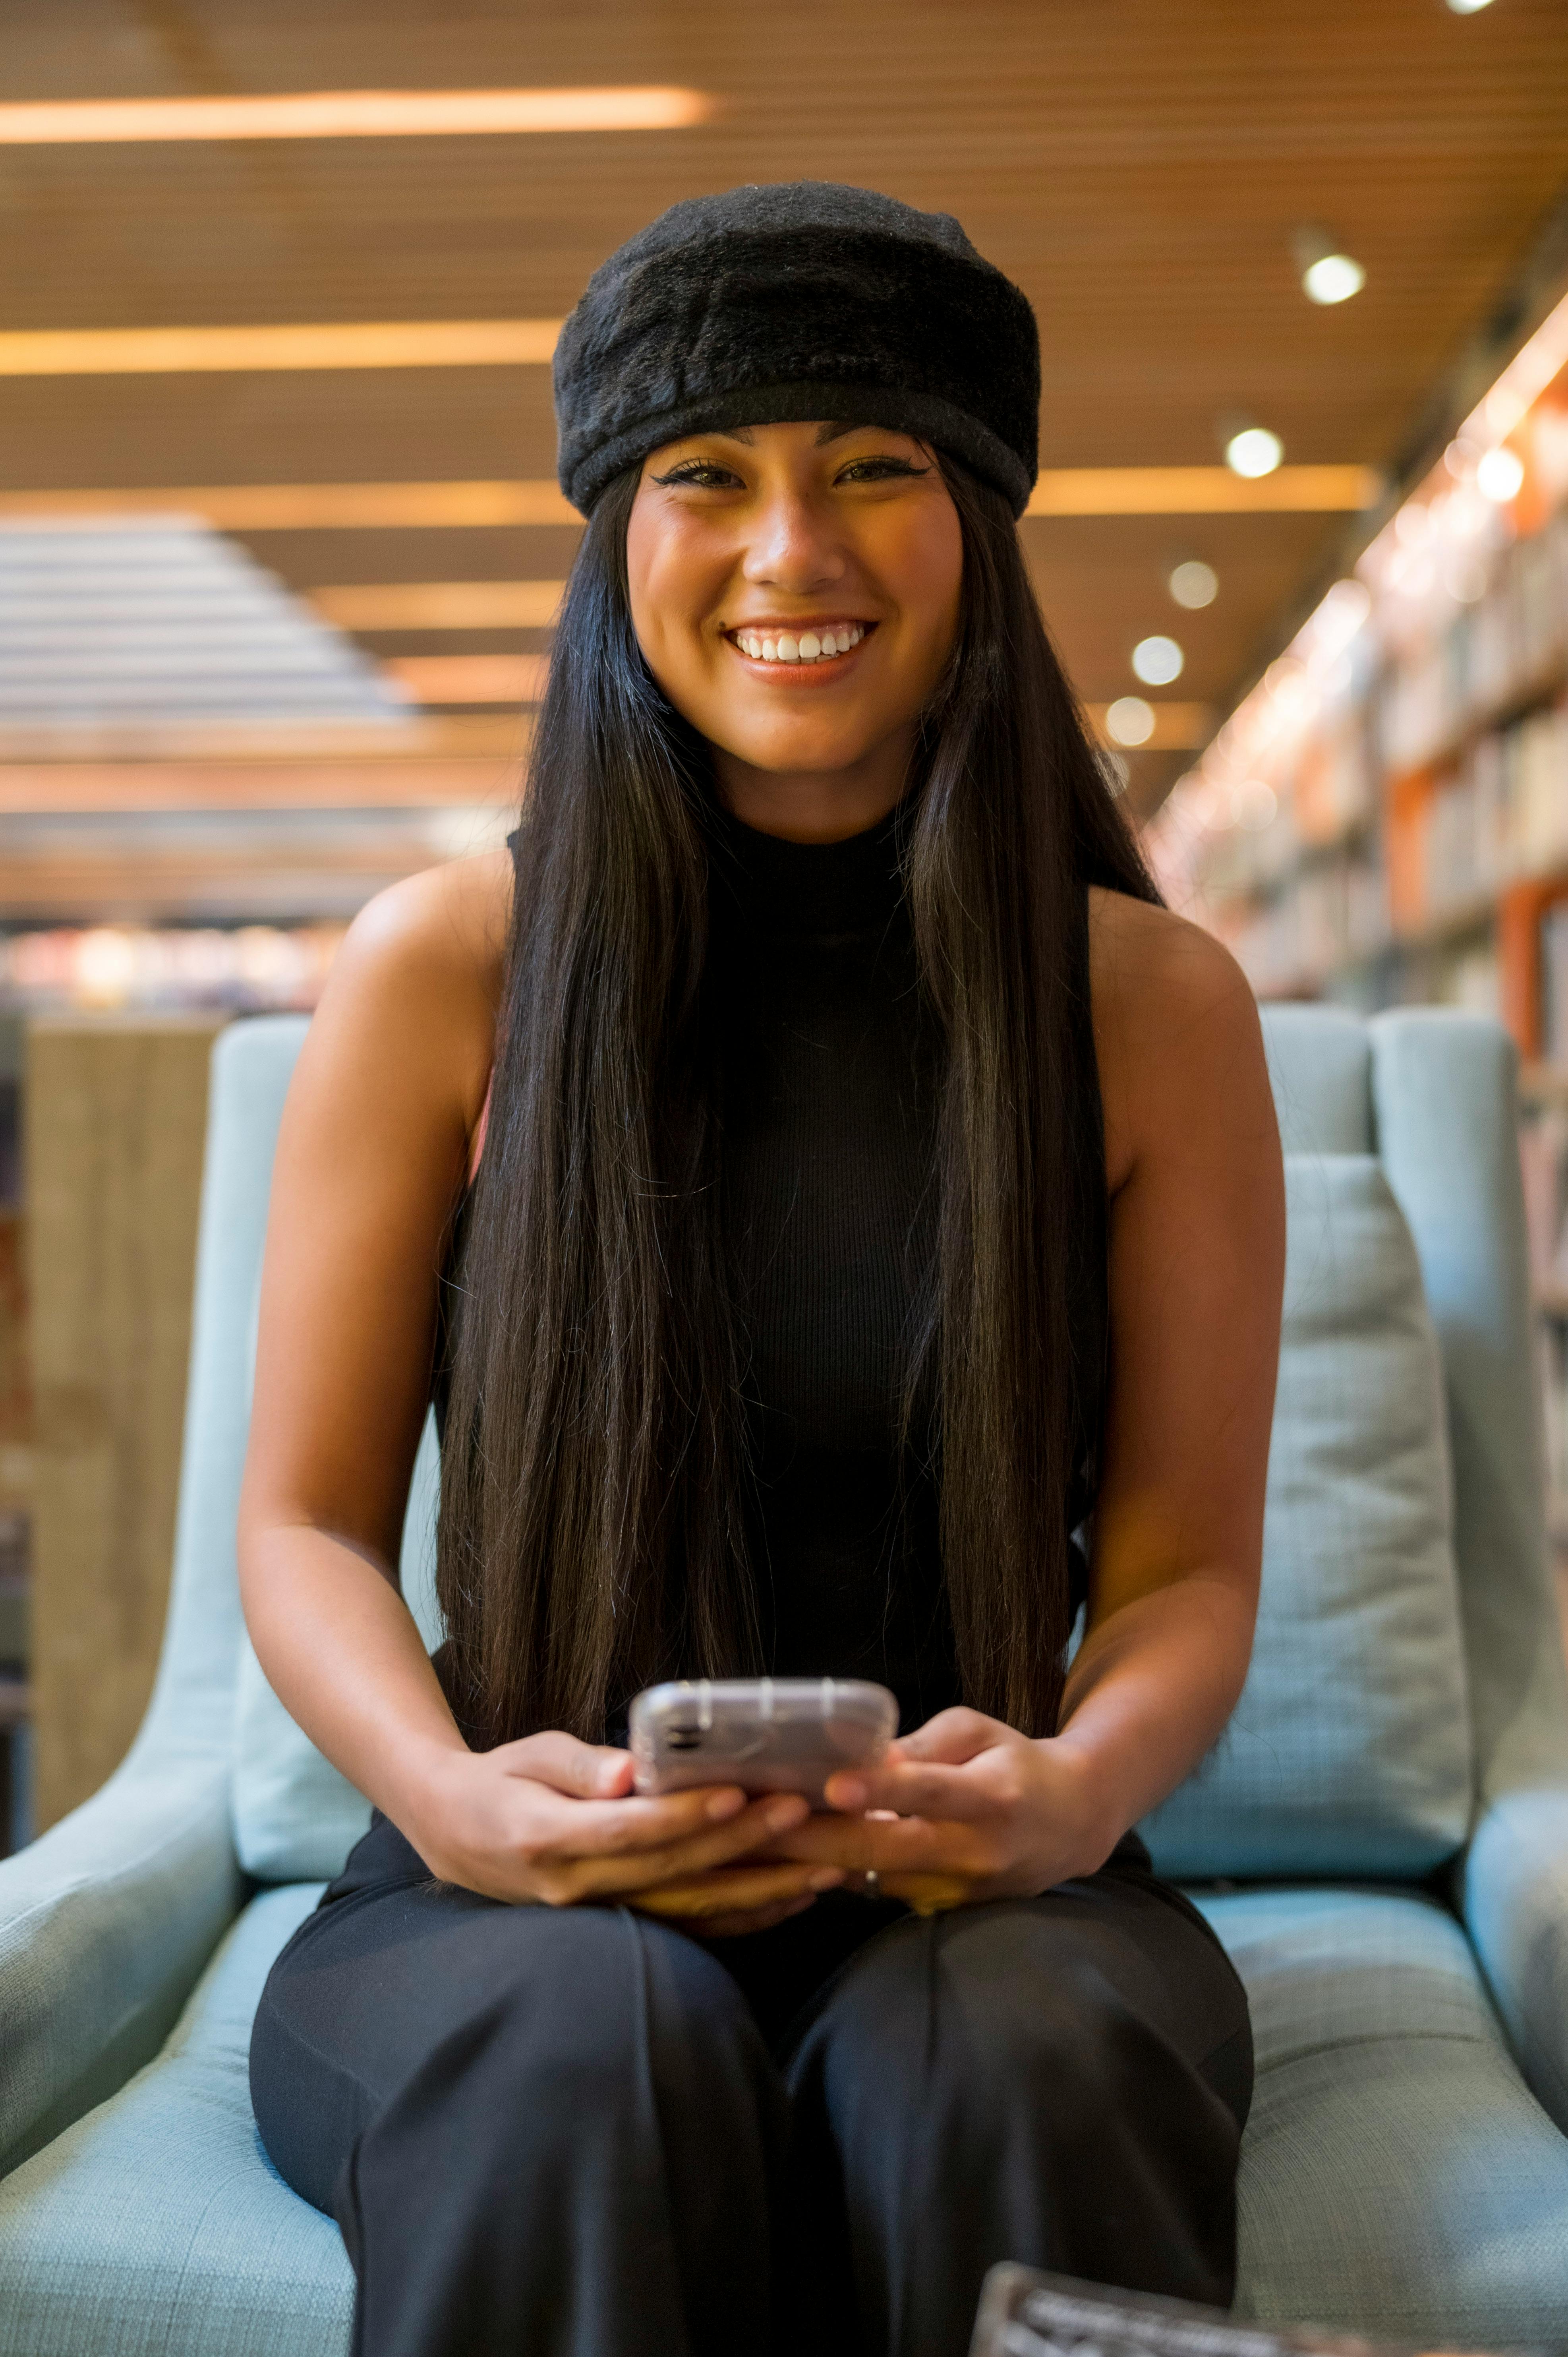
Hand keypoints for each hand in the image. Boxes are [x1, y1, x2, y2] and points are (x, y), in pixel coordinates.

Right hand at [411, 1732, 843, 1925]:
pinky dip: (740, 1918)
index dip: (689, 1816)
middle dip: (744, 1845)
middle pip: (672, 1872)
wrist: (457, 1834)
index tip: (743, 1791)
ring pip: (689, 1911)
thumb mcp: (530, 1755)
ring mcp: (598, 1917)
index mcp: (549, 1840)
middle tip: (803, 1815)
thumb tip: (629, 1772)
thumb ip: (579, 1766)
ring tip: (822, 1868)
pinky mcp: (617, 1926)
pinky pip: (686, 1929)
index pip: (632, 1831)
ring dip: (758, 1892)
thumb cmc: (502, 1780)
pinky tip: (788, 1900)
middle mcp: (576, 1888)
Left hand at [764, 1708, 1115, 1911]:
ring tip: (759, 1835)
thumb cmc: (1012, 1761)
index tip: (834, 1785)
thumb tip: (868, 1758)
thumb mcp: (976, 1731)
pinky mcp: (947, 1910)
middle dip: (818, 1837)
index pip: (929, 1791)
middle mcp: (977, 1850)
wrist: (1069, 1824)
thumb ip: (924, 1745)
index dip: (881, 1788)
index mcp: (991, 1795)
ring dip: (818, 1859)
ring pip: (876, 1878)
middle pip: (887, 1849)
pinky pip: (884, 1893)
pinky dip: (843, 1874)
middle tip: (760, 1819)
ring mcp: (961, 1890)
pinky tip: (798, 1855)